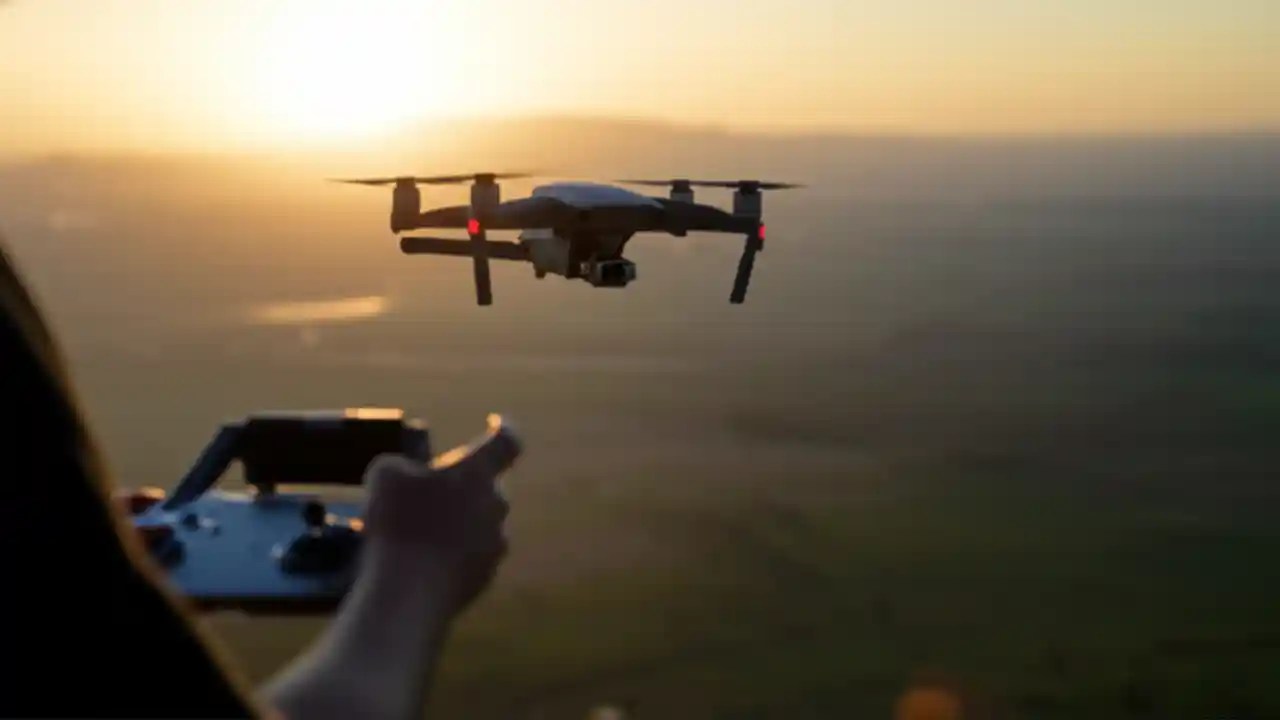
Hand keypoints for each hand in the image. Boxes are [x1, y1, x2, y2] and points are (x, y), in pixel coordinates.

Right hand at [362, 413, 519, 614]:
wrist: (409, 594)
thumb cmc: (399, 523)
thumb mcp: (386, 474)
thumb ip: (403, 465)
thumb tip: (408, 472)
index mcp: (478, 474)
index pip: (507, 442)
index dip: (502, 430)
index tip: (495, 424)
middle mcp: (497, 506)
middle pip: (487, 487)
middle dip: (462, 488)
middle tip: (427, 497)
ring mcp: (495, 546)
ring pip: (479, 525)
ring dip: (457, 524)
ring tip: (416, 536)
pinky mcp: (485, 579)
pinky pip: (471, 558)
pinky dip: (452, 556)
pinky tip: (421, 565)